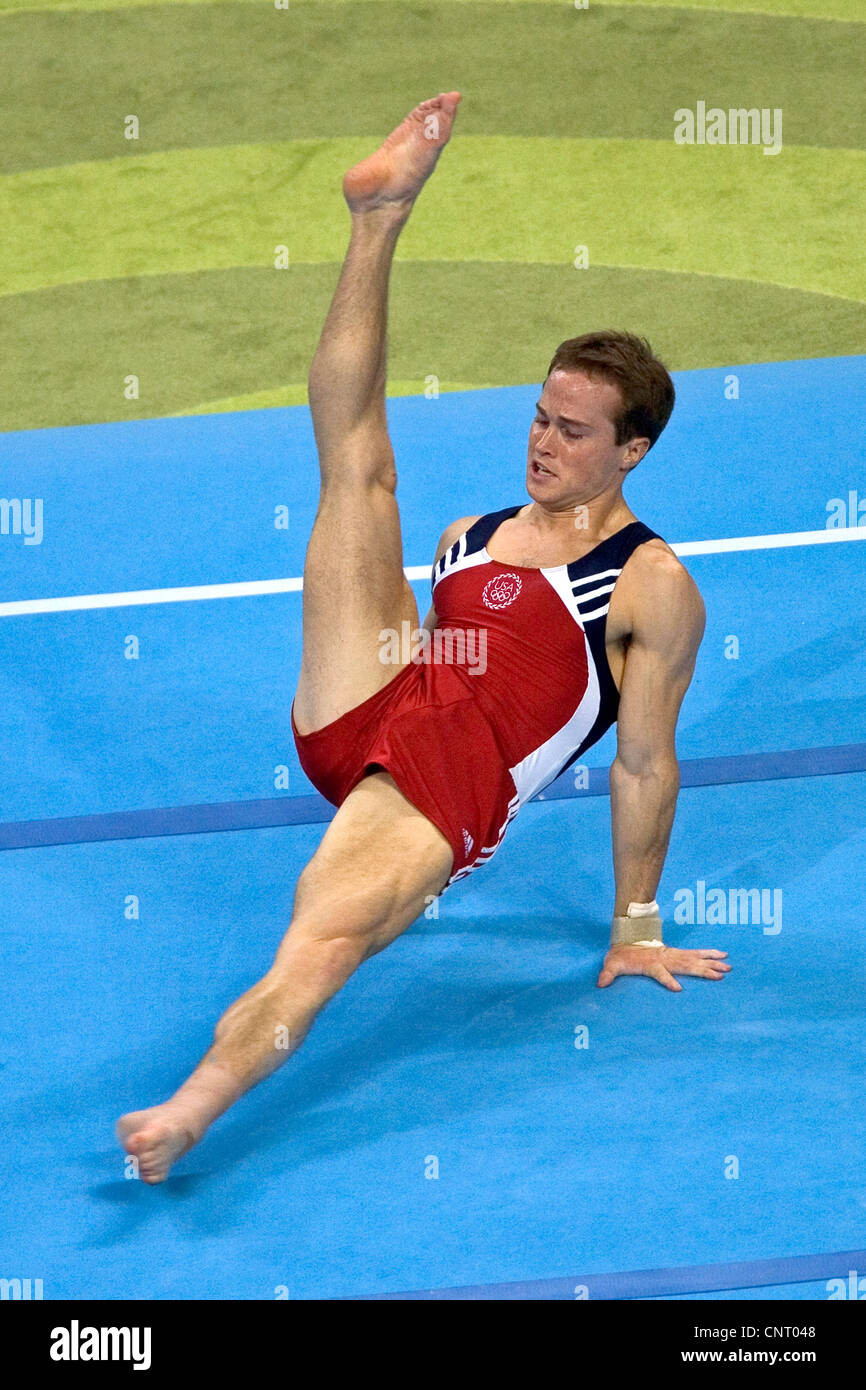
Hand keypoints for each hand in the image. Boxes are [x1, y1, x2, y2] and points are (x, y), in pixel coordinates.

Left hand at [597, 944, 730, 991]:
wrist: (629, 936)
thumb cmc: (622, 954)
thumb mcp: (613, 963)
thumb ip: (608, 973)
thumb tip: (600, 983)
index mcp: (652, 964)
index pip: (660, 973)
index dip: (667, 980)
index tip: (678, 989)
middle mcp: (666, 959)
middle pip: (686, 965)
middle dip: (703, 970)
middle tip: (721, 974)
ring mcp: (673, 955)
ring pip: (695, 959)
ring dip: (711, 963)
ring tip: (728, 967)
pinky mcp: (677, 954)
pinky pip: (696, 954)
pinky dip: (709, 954)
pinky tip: (722, 955)